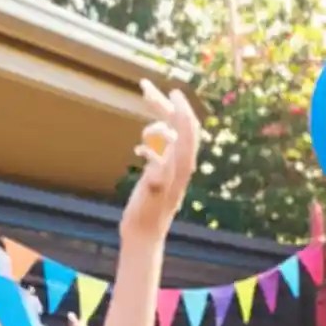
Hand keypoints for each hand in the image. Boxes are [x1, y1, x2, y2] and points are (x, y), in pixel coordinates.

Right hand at [119, 80, 200, 241]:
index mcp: (181, 165)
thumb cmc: (146, 215)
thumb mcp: (152, 192)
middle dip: (166, 106)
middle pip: (179, 128)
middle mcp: (181, 165)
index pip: (186, 129)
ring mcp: (173, 171)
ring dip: (159, 118)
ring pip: (170, 137)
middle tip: (148, 88)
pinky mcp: (163, 177)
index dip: (180, 109)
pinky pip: (161, 151)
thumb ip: (158, 169)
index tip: (171, 92)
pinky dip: (151, 140)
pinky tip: (138, 145)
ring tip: (146, 103)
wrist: (145, 237)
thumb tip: (159, 146)